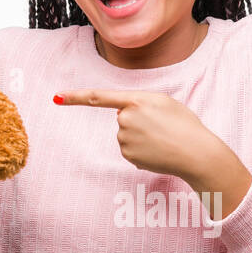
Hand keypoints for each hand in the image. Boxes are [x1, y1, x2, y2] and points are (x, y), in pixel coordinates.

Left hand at [55, 88, 216, 180]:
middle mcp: (125, 119)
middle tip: (161, 125)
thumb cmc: (184, 124)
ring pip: (126, 134)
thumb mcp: (164, 102)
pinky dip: (142, 150)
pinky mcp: (128, 155)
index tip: (56, 97)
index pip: (98, 97)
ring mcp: (125, 139)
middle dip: (137, 120)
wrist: (195, 153)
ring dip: (141, 136)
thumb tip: (120, 115)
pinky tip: (158, 151)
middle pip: (122, 117)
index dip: (75, 97)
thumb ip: (139, 102)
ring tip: (162, 138)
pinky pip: (130, 149)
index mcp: (135, 100)